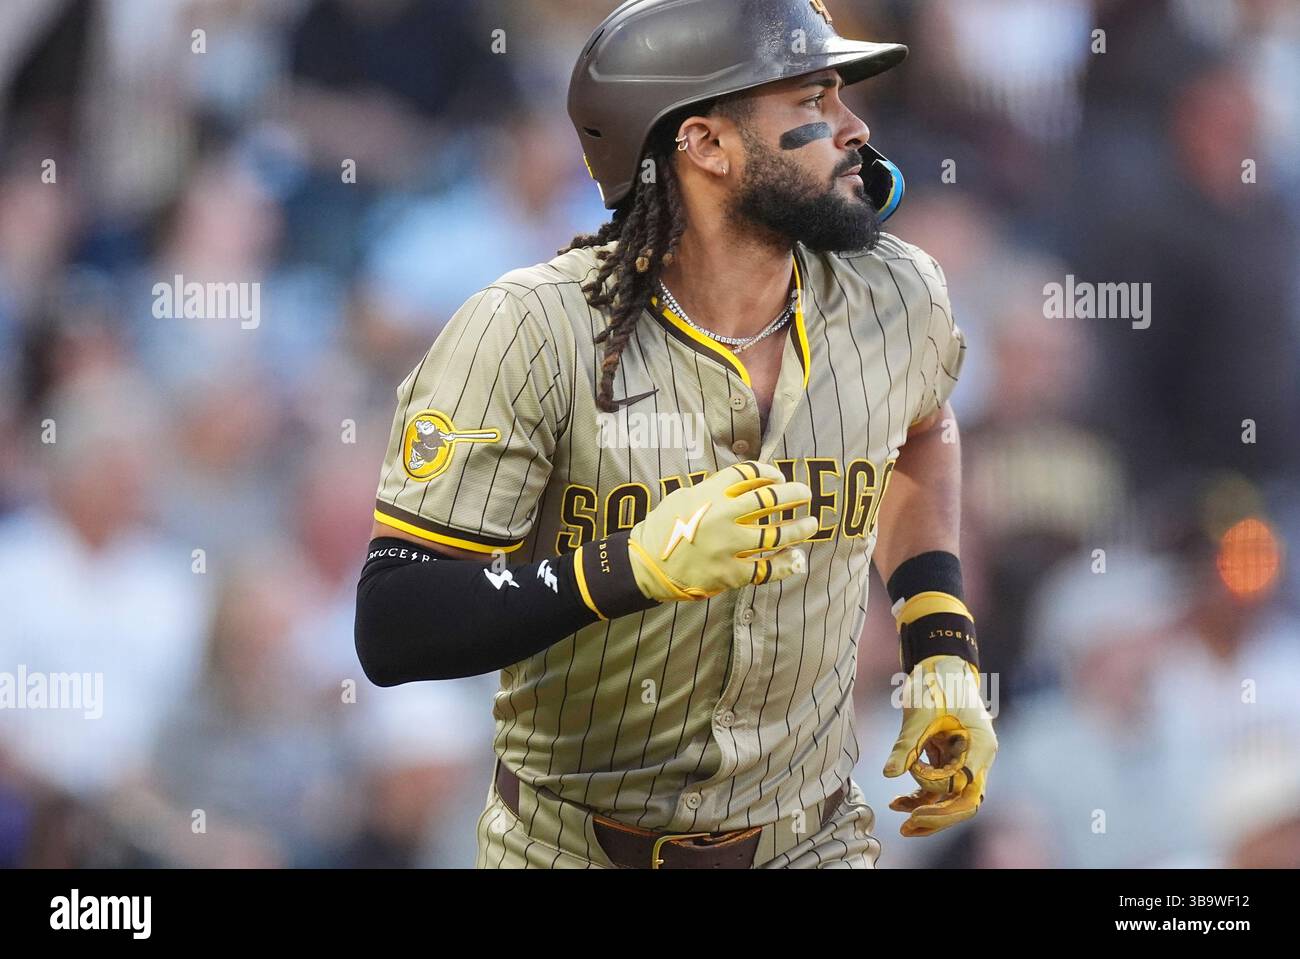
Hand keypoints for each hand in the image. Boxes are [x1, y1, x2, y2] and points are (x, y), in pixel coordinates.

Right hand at [628, 460, 817, 601]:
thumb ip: (712, 491)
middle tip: (805, 493)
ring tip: (812, 523)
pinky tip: (796, 559)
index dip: (769, 472)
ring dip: (799, 528)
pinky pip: (766, 568)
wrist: (645, 566)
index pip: (749, 474)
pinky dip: (785, 564)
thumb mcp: (682, 498)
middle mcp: (723, 516)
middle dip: (793, 494)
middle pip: (769, 500)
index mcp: (710, 493)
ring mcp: (729, 546)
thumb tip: (741, 486)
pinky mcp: (730, 573)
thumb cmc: (662, 529)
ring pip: (776, 534)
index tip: (779, 477)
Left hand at [883, 654, 996, 836]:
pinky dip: (920, 796)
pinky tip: (898, 803)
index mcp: (980, 745)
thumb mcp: (919, 712)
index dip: (942, 806)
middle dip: (937, 817)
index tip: (913, 809)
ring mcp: (965, 760)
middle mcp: (977, 757)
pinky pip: (939, 787)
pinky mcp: (950, 760)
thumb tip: (889, 774)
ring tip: (901, 821)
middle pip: (964, 801)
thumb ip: (906, 743)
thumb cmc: (935, 681)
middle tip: (907, 826)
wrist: (940, 664)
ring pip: (951, 798)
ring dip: (927, 811)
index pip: (967, 790)